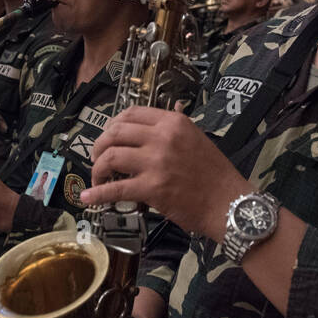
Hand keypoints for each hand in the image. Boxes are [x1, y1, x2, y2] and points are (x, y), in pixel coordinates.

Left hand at [86, 107, 251, 240]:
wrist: (229, 203)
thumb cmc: (215, 174)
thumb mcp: (196, 138)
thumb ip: (173, 129)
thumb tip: (157, 119)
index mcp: (173, 122)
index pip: (131, 114)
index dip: (112, 125)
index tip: (108, 137)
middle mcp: (162, 137)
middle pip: (115, 132)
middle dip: (99, 145)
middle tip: (97, 157)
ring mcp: (156, 162)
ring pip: (111, 157)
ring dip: (97, 168)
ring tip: (97, 177)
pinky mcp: (152, 188)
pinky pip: (115, 189)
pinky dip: (97, 193)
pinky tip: (88, 197)